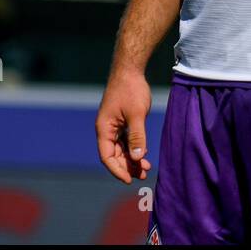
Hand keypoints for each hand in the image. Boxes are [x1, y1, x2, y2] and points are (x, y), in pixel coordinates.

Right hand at [95, 67, 152, 183]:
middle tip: (143, 175)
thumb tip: (137, 158)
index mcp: (104, 129)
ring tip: (146, 168)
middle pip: (114, 155)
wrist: (130, 70)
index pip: (107, 156)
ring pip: (120, 148)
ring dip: (131, 158)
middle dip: (127, 166)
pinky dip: (133, 148)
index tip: (130, 179)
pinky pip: (125, 140)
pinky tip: (144, 153)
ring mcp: (113, 125)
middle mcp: (106, 129)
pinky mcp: (120, 121)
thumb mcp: (137, 115)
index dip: (118, 170)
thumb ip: (137, 137)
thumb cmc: (131, 90)